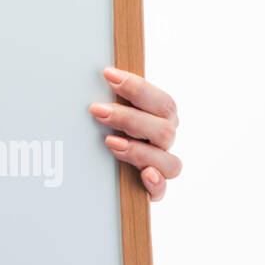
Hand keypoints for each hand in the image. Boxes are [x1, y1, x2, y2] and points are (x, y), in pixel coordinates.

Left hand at [89, 67, 180, 202]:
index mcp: (160, 117)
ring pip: (168, 161)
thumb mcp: (108, 108)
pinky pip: (162, 189)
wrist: (101, 167)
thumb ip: (110, 96)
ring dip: (138, 150)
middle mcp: (163, 140)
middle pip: (164, 129)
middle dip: (128, 118)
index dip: (137, 87)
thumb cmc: (106, 126)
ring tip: (110, 142)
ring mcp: (161, 165)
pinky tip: (145, 175)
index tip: (108, 75)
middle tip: (96, 110)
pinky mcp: (153, 188)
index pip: (160, 101)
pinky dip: (155, 183)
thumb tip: (98, 75)